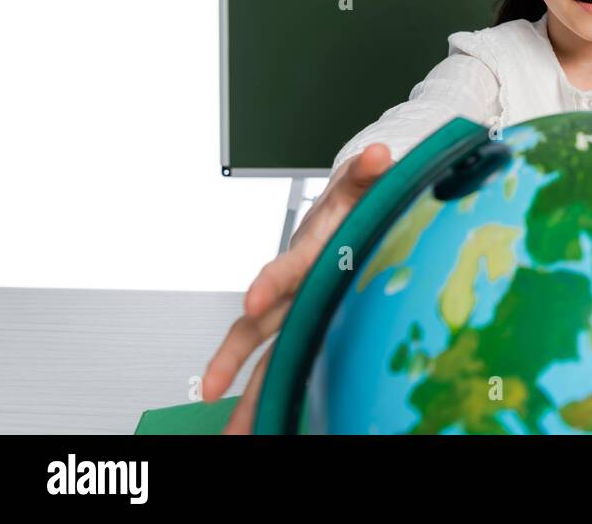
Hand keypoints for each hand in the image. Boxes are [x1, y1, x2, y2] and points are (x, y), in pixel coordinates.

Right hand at [200, 143, 393, 432]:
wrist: (355, 208)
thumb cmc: (355, 199)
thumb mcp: (363, 182)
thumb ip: (368, 171)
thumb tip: (380, 157)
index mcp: (309, 252)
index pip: (287, 269)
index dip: (271, 283)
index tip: (253, 299)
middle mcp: (294, 288)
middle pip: (255, 326)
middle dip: (232, 357)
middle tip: (211, 386)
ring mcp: (298, 312)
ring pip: (265, 357)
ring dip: (248, 395)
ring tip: (233, 435)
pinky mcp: (310, 327)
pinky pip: (289, 366)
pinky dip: (277, 399)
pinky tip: (266, 429)